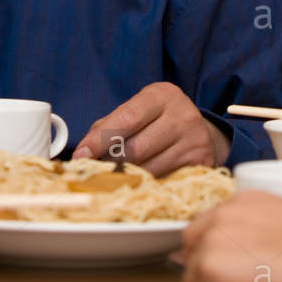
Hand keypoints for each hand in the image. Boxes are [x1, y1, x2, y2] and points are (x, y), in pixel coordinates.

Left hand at [73, 82, 230, 175]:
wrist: (201, 132)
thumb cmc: (158, 121)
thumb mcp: (137, 111)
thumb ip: (109, 126)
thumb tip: (83, 153)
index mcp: (161, 95)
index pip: (126, 118)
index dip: (100, 139)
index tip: (80, 156)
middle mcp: (182, 115)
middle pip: (135, 148)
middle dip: (109, 163)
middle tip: (94, 173)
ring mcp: (195, 140)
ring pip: (147, 169)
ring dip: (126, 177)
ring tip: (116, 178)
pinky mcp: (201, 162)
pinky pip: (164, 181)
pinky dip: (146, 185)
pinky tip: (140, 183)